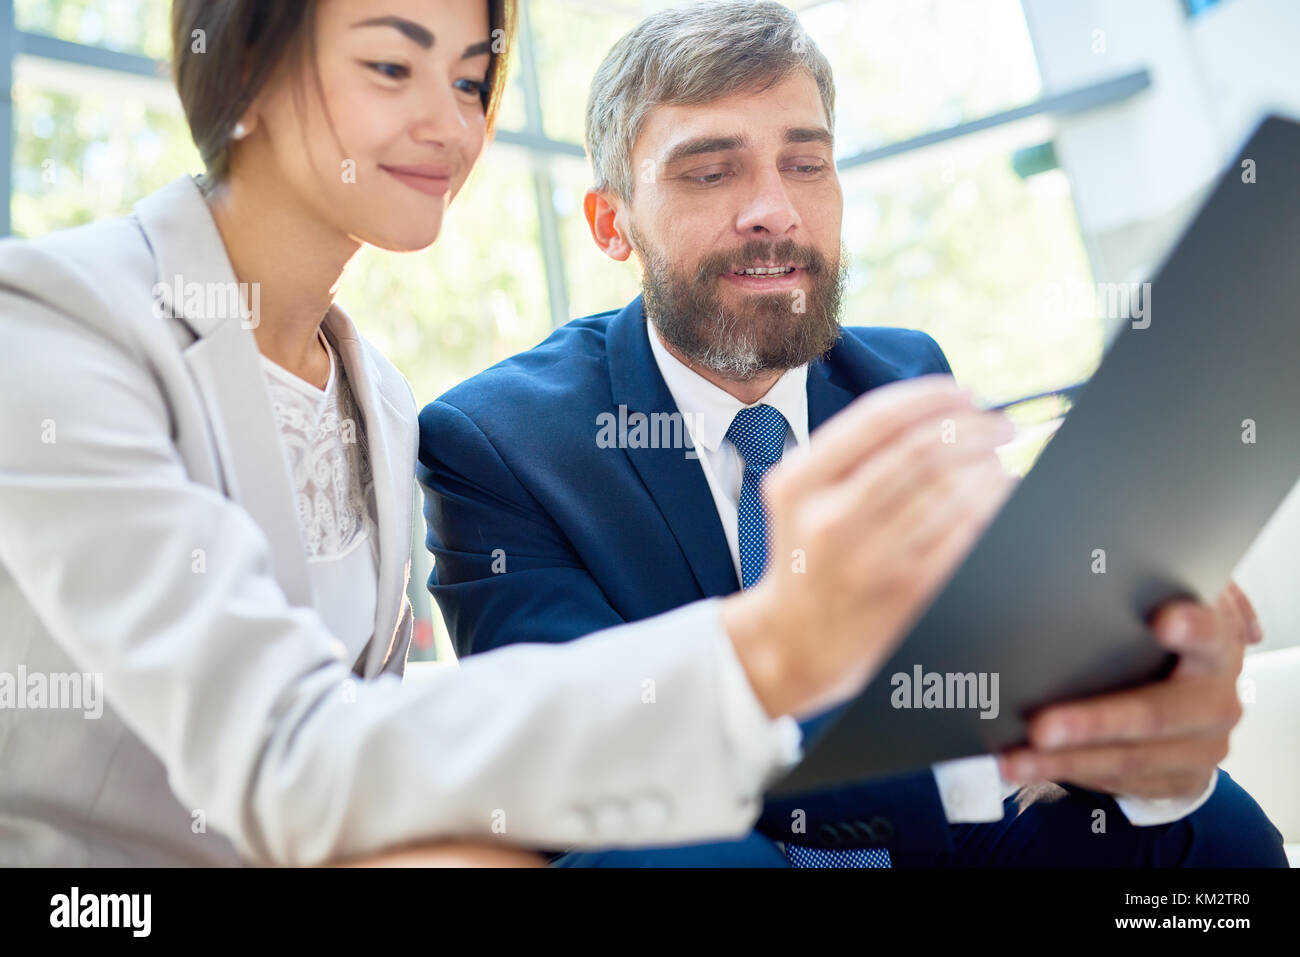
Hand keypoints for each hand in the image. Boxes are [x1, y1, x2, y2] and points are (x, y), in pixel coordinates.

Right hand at [722, 374, 1014, 718]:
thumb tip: (941, 407)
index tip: (966, 394)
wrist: (795, 642)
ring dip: (989, 466)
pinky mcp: (906, 593)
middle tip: (1000, 426)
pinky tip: (999, 496)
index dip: (933, 397)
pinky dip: (994, 506)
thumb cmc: (810, 555)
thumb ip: (848, 451)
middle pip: (922, 450)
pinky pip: (966, 534)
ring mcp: (868, 560)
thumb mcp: (799, 495)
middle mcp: (829, 520)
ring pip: (951, 490)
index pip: (878, 418)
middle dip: (975, 428)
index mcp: (798, 483)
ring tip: (998, 461)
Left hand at [998, 582, 1258, 799]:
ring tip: (1014, 759)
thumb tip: (1090, 539)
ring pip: (1125, 759)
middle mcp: (1217, 699)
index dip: (1193, 626)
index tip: (1164, 620)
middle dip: (1092, 722)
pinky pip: (1115, 782)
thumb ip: (1150, 576)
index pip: (1211, 630)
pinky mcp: (1176, 780)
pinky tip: (1026, 767)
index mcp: (1217, 643)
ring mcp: (1201, 747)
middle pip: (1154, 714)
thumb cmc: (1168, 642)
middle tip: (1040, 726)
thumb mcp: (1170, 600)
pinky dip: (1065, 774)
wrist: (1202, 706)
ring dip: (1062, 761)